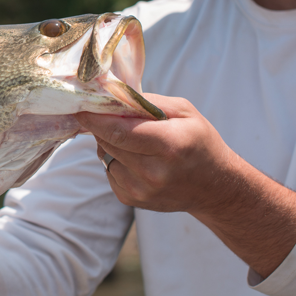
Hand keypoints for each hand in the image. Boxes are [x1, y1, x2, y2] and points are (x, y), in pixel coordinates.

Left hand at [77, 94, 295, 277]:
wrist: (215, 188)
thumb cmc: (200, 143)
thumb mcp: (185, 112)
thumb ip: (149, 103)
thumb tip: (113, 95)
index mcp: (169, 145)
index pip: (120, 132)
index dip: (95, 119)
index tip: (79, 107)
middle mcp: (154, 172)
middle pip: (108, 142)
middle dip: (103, 126)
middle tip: (110, 115)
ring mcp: (142, 190)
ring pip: (105, 157)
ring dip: (111, 144)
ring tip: (137, 143)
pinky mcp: (132, 200)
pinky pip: (109, 172)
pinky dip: (117, 161)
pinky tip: (138, 161)